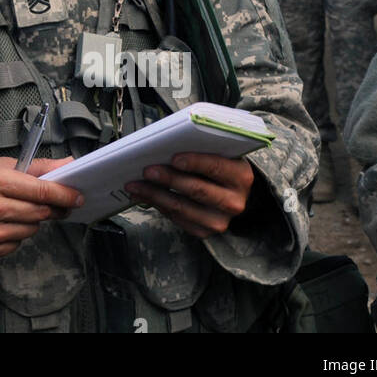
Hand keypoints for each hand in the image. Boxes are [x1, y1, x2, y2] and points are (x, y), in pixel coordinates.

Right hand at [0, 157, 83, 259]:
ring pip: (32, 229)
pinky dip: (17, 232)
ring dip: (32, 219)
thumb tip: (67, 165)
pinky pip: (18, 243)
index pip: (40, 191)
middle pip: (40, 212)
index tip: (78, 195)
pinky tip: (2, 222)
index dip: (64, 194)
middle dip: (51, 207)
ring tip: (15, 208)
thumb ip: (35, 167)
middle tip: (51, 201)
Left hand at [124, 152, 253, 238]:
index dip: (194, 162)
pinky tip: (143, 195)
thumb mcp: (218, 153)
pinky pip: (177, 219)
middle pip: (197, 190)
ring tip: (135, 184)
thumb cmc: (218, 166)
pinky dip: (157, 205)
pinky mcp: (205, 232)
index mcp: (241, 176)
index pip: (216, 167)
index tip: (173, 158)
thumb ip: (200, 148)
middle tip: (147, 171)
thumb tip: (165, 144)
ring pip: (182, 207)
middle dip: (168, 179)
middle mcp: (234, 201)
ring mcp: (220, 220)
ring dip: (155, 194)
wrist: (230, 193)